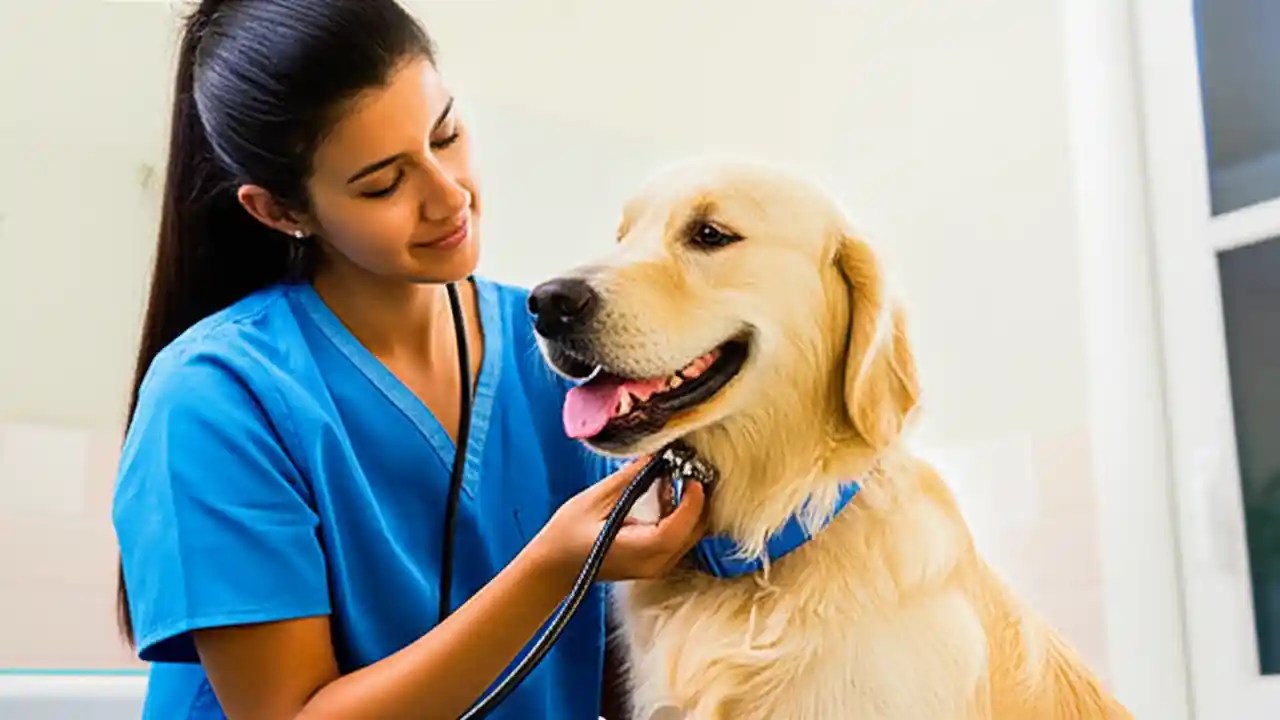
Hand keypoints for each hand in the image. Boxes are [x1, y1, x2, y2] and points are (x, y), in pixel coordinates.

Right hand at [533, 457, 708, 582]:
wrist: (554, 567)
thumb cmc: (566, 536)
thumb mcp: (594, 501)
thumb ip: (630, 478)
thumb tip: (655, 454)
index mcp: (638, 550)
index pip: (678, 528)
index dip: (692, 501)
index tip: (692, 475)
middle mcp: (654, 565)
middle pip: (693, 531)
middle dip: (698, 499)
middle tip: (690, 467)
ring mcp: (657, 567)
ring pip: (691, 535)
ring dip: (691, 506)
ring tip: (678, 475)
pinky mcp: (655, 563)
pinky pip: (680, 538)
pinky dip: (681, 515)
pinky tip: (666, 493)